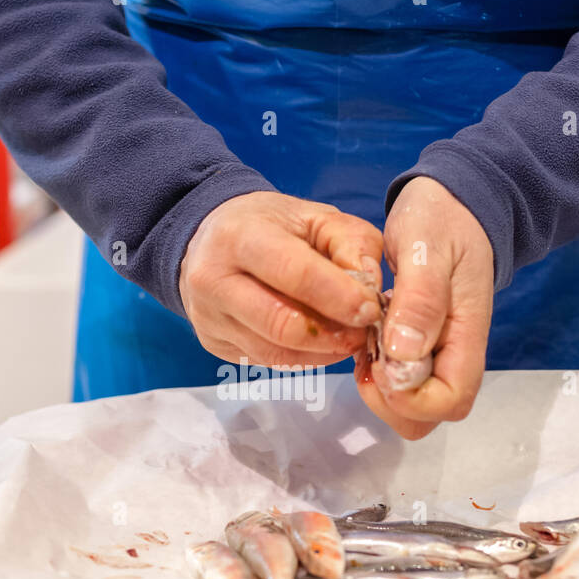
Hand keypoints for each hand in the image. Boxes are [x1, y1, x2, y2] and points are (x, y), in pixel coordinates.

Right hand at [179, 192, 384, 368]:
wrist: (208, 238)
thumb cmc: (268, 225)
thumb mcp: (315, 216)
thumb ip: (351, 242)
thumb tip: (370, 285)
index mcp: (240, 236)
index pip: (296, 274)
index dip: (340, 297)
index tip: (371, 309)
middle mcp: (214, 280)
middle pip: (282, 324)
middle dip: (333, 334)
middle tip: (363, 331)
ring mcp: (208, 317)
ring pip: (276, 353)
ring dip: (322, 352)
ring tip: (347, 338)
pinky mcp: (213, 343)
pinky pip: (266, 362)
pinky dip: (303, 358)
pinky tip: (321, 343)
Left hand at [357, 177, 493, 439]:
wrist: (452, 204)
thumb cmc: (442, 222)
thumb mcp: (426, 250)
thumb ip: (419, 301)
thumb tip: (404, 355)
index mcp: (466, 335)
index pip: (450, 401)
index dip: (411, 398)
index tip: (382, 364)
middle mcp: (455, 355)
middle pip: (431, 416)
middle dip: (392, 403)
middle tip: (367, 362)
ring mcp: (437, 354)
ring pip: (412, 406)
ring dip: (381, 390)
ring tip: (363, 350)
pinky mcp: (418, 347)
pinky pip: (400, 382)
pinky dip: (377, 374)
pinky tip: (364, 342)